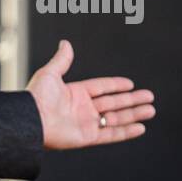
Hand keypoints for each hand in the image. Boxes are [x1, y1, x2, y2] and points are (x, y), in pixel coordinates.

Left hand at [27, 40, 154, 149]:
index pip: (101, 87)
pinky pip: (111, 134)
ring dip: (134, 114)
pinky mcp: (87, 137)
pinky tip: (140, 127)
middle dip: (132, 100)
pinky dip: (126, 132)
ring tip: (151, 110)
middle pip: (113, 103)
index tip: (130, 84)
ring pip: (116, 118)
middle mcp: (82, 109)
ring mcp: (86, 123)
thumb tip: (65, 43)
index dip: (116, 85)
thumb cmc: (36, 97)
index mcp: (75, 93)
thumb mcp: (49, 74)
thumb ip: (61, 60)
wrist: (30, 121)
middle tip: (149, 96)